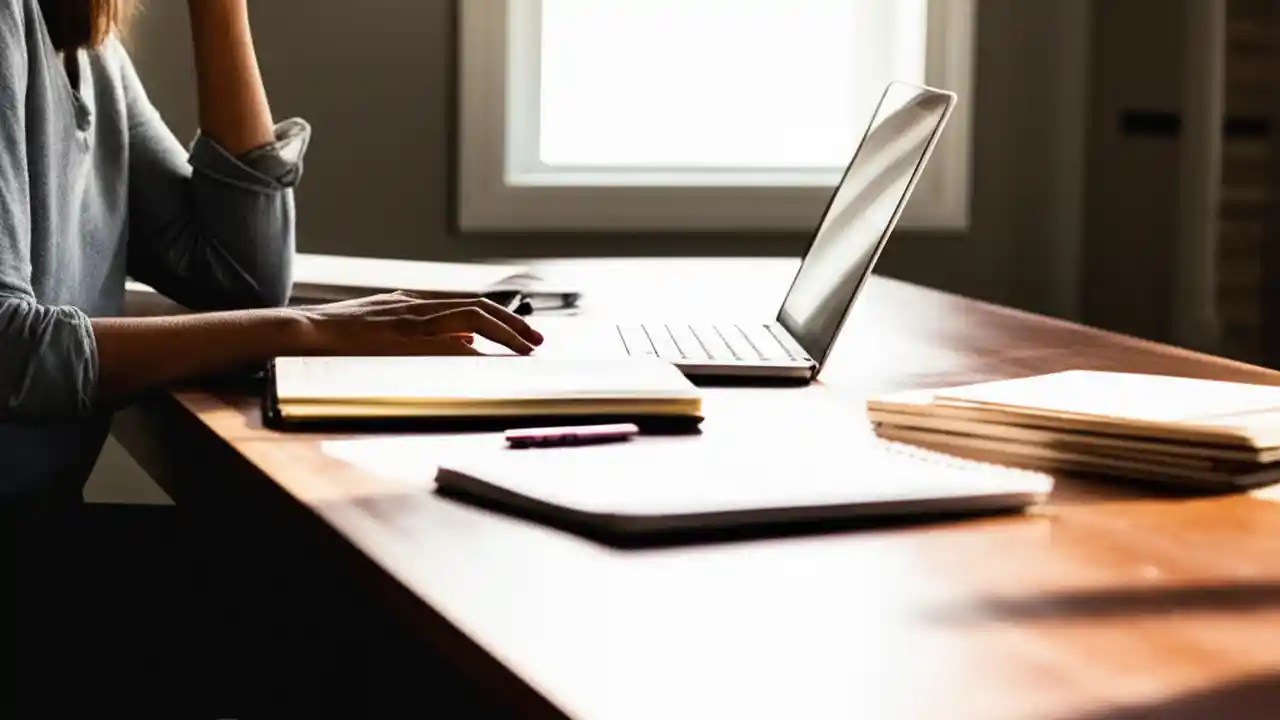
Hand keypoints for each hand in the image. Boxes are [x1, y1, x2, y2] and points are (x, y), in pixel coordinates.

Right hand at [291, 291, 543, 355]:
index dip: (505, 320)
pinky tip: (483, 356)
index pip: (473, 306)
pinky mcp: (394, 337)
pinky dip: (464, 347)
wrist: (308, 330)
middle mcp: (418, 306)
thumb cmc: (347, 334)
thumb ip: (431, 335)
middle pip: (478, 309)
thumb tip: (468, 344)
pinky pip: (436, 340)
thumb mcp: (395, 327)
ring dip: (500, 333)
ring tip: (524, 349)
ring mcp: (407, 320)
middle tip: (537, 343)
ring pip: (466, 318)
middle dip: (513, 325)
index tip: (527, 337)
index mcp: (419, 304)